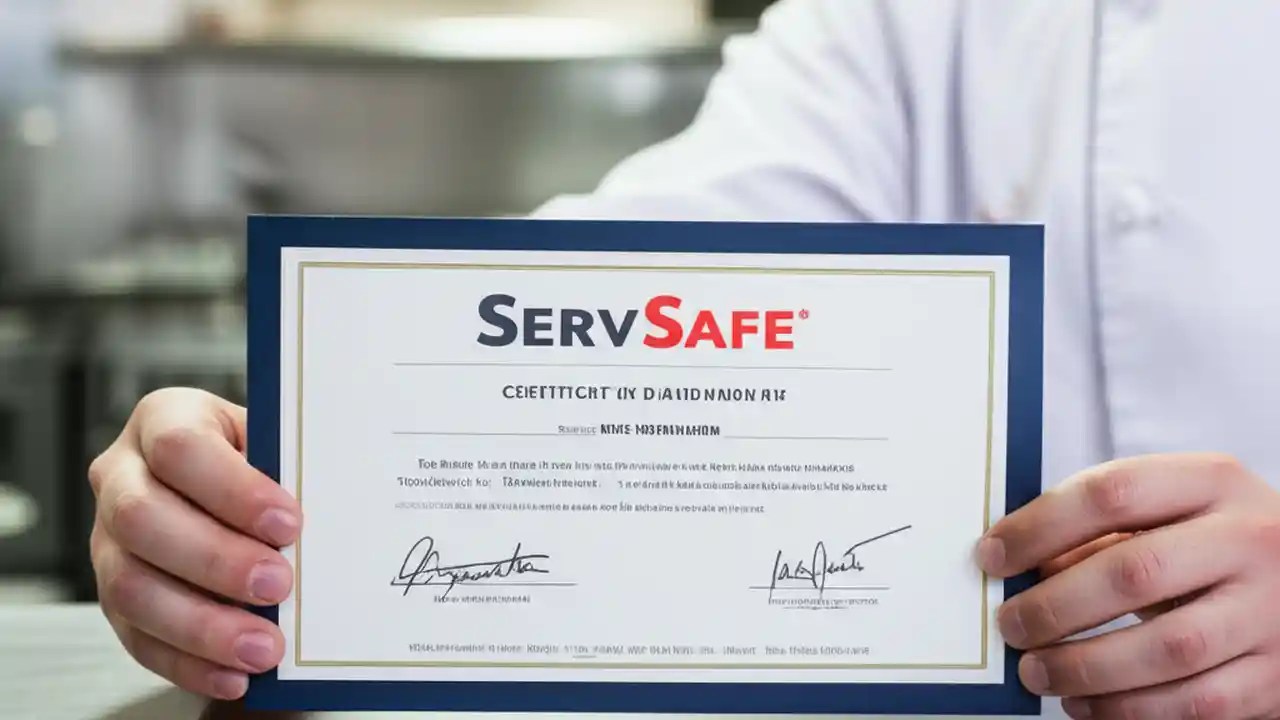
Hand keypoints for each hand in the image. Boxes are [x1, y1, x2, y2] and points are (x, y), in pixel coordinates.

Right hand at [88, 388, 301, 699]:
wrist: (235, 491)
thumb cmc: (261, 463)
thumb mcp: (278, 448)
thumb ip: (293, 472)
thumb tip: (339, 512)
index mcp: (164, 420)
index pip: (181, 447)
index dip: (232, 489)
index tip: (288, 523)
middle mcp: (122, 477)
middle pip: (144, 518)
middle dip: (216, 559)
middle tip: (279, 585)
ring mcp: (108, 540)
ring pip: (131, 586)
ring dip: (202, 624)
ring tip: (263, 646)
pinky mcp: (113, 597)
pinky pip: (137, 638)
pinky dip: (189, 661)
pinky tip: (234, 674)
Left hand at [977, 453, 1279, 718]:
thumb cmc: (1213, 543)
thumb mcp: (1170, 513)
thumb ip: (1100, 531)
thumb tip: (1017, 566)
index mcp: (1214, 481)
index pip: (1112, 491)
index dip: (1040, 526)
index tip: (993, 556)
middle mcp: (1250, 540)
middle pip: (1134, 573)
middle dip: (1054, 606)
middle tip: (1009, 625)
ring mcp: (1270, 610)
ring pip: (1166, 649)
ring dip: (1084, 667)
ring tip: (1036, 671)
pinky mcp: (1277, 675)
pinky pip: (1195, 703)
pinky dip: (1128, 711)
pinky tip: (1085, 704)